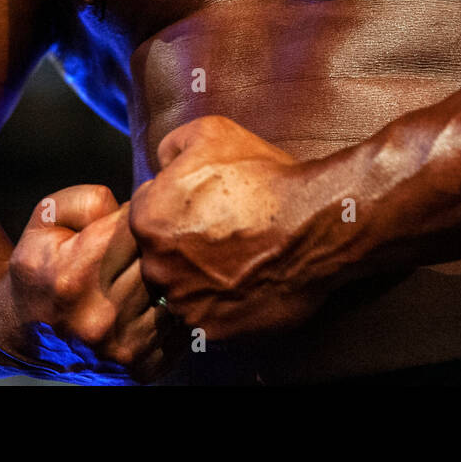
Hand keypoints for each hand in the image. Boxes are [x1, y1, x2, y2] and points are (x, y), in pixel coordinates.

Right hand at [5, 184, 187, 382]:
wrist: (26, 328)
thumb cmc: (42, 264)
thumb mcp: (47, 219)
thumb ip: (89, 200)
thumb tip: (136, 205)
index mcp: (76, 275)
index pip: (139, 228)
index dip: (142, 215)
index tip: (137, 216)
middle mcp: (100, 318)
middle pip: (161, 261)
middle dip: (157, 245)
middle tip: (147, 242)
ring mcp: (123, 348)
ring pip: (176, 292)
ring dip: (169, 277)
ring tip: (148, 270)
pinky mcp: (142, 367)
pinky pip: (181, 324)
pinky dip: (172, 308)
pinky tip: (153, 300)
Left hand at [130, 116, 337, 339]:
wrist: (314, 223)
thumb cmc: (264, 177)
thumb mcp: (212, 133)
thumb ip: (173, 144)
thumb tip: (163, 160)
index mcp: (148, 220)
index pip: (147, 213)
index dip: (176, 205)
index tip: (203, 205)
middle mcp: (158, 266)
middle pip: (160, 254)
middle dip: (183, 244)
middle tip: (221, 232)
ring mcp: (185, 302)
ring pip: (182, 288)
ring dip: (200, 277)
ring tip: (237, 258)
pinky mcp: (213, 329)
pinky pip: (208, 316)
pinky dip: (223, 304)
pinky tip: (247, 281)